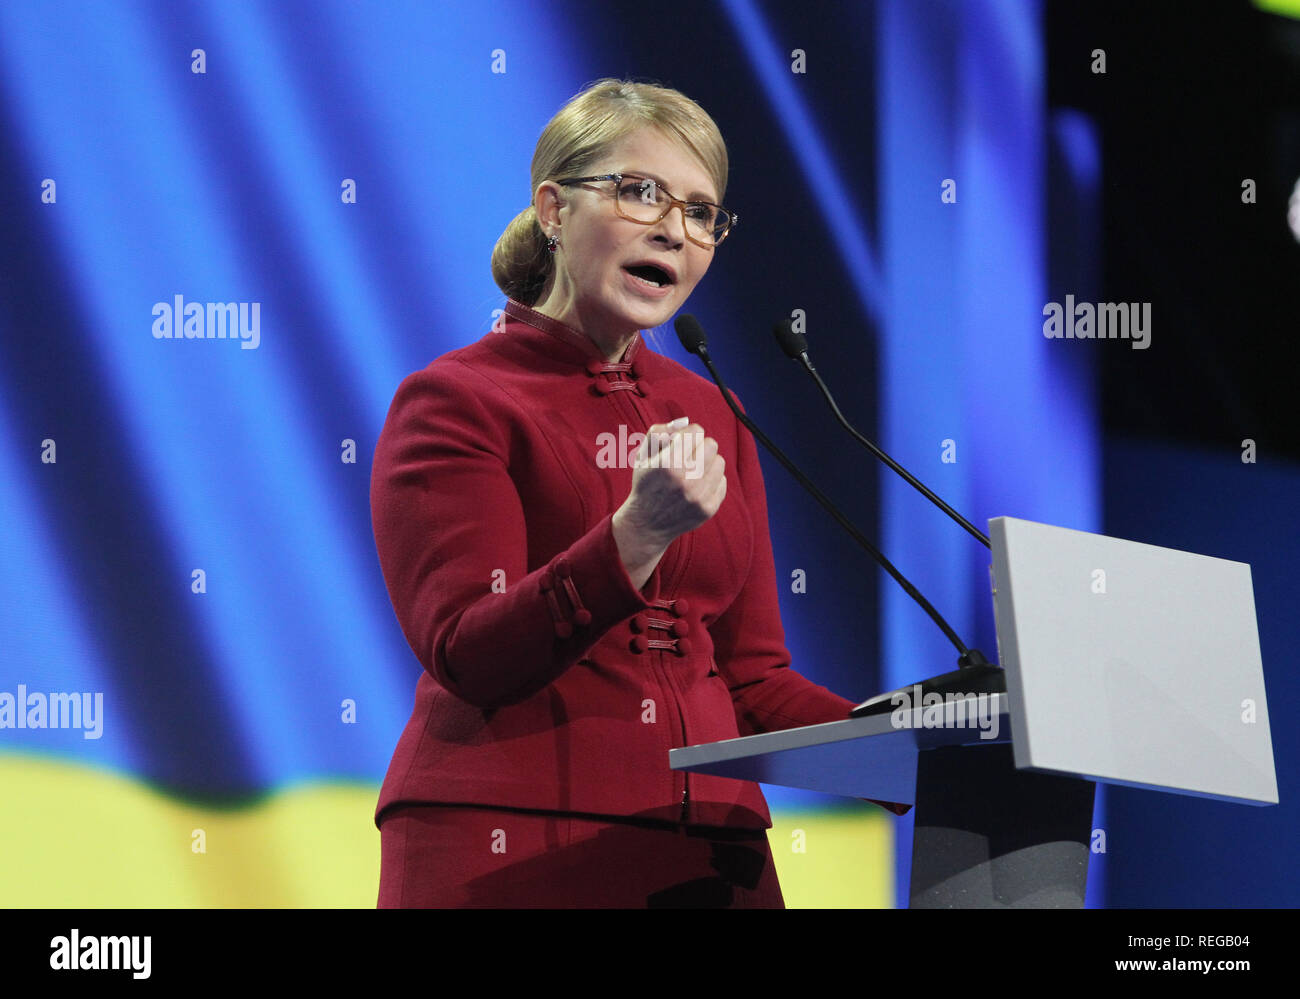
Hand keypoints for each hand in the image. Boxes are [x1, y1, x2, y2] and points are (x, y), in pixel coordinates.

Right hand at [615, 416, 725, 551]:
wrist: (646, 524)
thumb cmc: (646, 484)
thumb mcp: (643, 455)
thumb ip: (659, 432)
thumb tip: (685, 422)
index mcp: (667, 463)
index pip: (696, 431)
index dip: (687, 434)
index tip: (681, 443)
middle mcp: (685, 480)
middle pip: (711, 444)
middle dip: (699, 447)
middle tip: (688, 457)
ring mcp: (699, 496)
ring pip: (720, 462)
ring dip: (708, 463)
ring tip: (693, 472)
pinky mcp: (708, 508)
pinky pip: (723, 481)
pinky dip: (711, 481)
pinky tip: (697, 487)